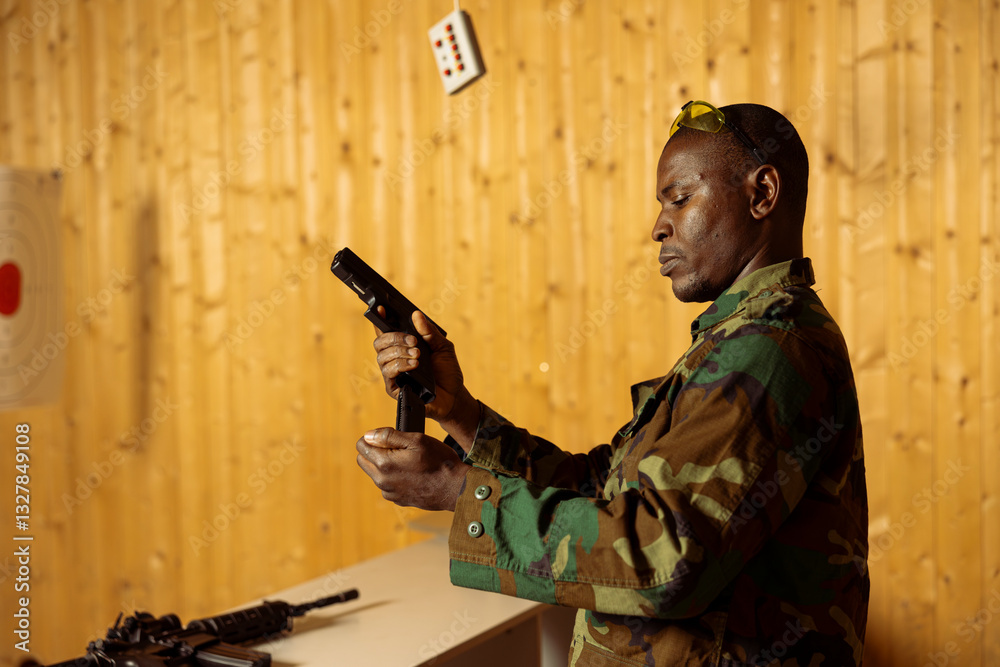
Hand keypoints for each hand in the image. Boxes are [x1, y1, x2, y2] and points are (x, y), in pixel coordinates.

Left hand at [356, 428, 469, 510]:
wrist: (455, 488)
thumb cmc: (439, 462)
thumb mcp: (416, 440)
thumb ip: (388, 436)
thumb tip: (369, 435)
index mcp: (384, 464)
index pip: (361, 445)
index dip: (373, 437)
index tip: (388, 437)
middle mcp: (382, 481)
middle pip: (363, 460)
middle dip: (374, 451)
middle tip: (397, 447)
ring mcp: (389, 492)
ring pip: (376, 473)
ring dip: (385, 465)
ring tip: (409, 461)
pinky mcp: (397, 500)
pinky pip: (388, 484)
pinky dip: (394, 477)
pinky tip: (412, 473)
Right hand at [372, 309, 476, 430]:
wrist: (454, 395)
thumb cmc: (447, 371)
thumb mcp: (443, 347)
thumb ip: (429, 332)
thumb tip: (416, 314)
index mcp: (403, 346)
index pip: (385, 331)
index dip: (380, 319)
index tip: (382, 309)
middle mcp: (394, 358)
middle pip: (379, 342)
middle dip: (395, 338)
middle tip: (413, 341)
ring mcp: (392, 374)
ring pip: (382, 357)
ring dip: (400, 352)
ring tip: (417, 355)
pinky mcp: (393, 388)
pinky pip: (388, 372)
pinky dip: (400, 365)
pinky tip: (414, 366)